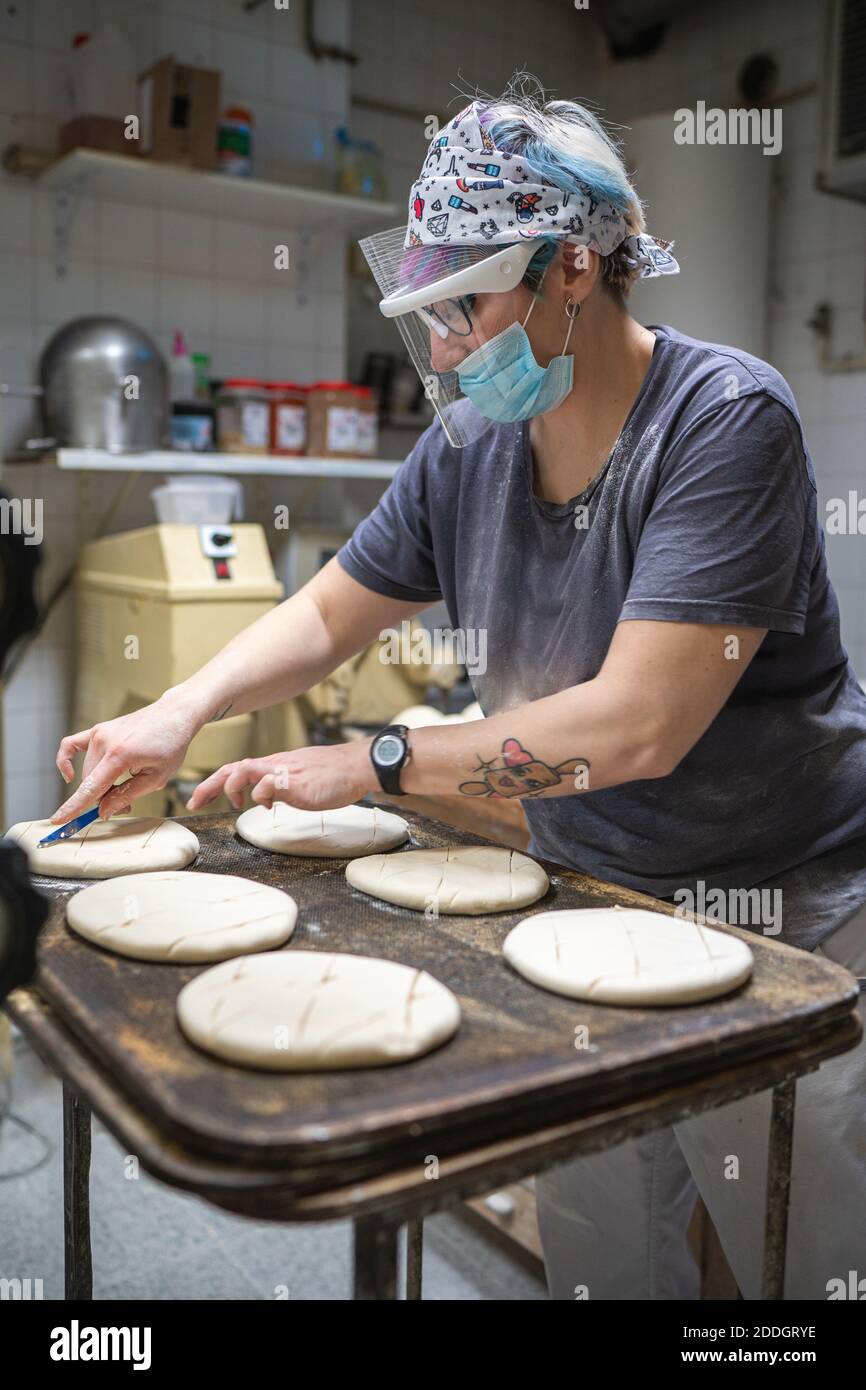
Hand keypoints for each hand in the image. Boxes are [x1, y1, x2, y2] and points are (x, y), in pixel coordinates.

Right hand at [51, 692, 204, 823]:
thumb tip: (103, 810)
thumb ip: (127, 795)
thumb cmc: (170, 745)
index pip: (91, 787)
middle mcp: (104, 742)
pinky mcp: (97, 729)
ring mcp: (99, 733)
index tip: (58, 820)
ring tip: (124, 784)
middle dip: (105, 798)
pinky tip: (69, 774)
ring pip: (87, 772)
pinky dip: (65, 761)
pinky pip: (69, 746)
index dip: (73, 807)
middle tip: (128, 802)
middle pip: (91, 783)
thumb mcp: (157, 778)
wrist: (173, 715)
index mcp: (121, 754)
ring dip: (100, 784)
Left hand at [187, 740, 377, 812]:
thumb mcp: (298, 780)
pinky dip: (259, 795)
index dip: (214, 782)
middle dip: (209, 785)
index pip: (236, 768)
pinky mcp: (294, 782)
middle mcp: (274, 764)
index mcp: (273, 765)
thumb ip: (278, 788)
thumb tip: (264, 800)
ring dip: (231, 786)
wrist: (356, 766)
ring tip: (234, 802)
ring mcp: (284, 771)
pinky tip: (267, 805)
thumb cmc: (333, 775)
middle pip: (232, 768)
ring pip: (244, 769)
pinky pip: (267, 784)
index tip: (198, 799)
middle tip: (193, 803)